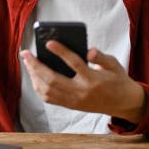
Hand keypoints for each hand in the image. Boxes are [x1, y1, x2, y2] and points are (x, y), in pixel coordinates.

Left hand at [20, 42, 145, 122]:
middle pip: (53, 80)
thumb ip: (101, 57)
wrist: (123, 103)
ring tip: (28, 62)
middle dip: (36, 66)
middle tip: (25, 53)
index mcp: (93, 80)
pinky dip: (39, 87)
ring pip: (48, 90)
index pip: (74, 64)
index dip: (61, 52)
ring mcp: (74, 101)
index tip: (48, 42)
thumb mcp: (114, 65)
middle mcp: (81, 92)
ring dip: (34, 76)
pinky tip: (34, 76)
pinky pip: (49, 98)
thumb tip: (89, 50)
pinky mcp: (71, 105)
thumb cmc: (117, 80)